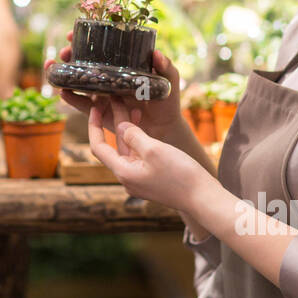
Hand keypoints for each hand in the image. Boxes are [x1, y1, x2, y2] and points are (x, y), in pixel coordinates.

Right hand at [48, 31, 188, 144]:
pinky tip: (62, 92)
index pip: (102, 47)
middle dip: (69, 55)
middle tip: (64, 52)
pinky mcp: (99, 112)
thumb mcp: (169, 81)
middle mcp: (109, 77)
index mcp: (123, 65)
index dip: (86, 39)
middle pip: (84, 62)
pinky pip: (81, 104)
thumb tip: (156, 54)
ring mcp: (102, 94)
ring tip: (52, 67)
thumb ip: (166, 67)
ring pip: (77, 81)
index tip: (75, 33)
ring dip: (62, 73)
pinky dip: (70, 98)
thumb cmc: (167, 101)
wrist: (163, 129)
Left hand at [88, 99, 221, 213]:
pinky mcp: (152, 178)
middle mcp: (128, 178)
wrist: (203, 198)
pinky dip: (140, 139)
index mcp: (123, 172)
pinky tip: (144, 126)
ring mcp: (140, 179)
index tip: (95, 108)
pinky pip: (140, 156)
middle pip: (114, 146)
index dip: (94, 126)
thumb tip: (120, 127)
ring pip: (128, 149)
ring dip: (129, 129)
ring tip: (133, 107)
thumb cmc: (180, 175)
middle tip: (116, 99)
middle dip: (115, 122)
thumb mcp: (153, 149)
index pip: (98, 147)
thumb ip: (133, 135)